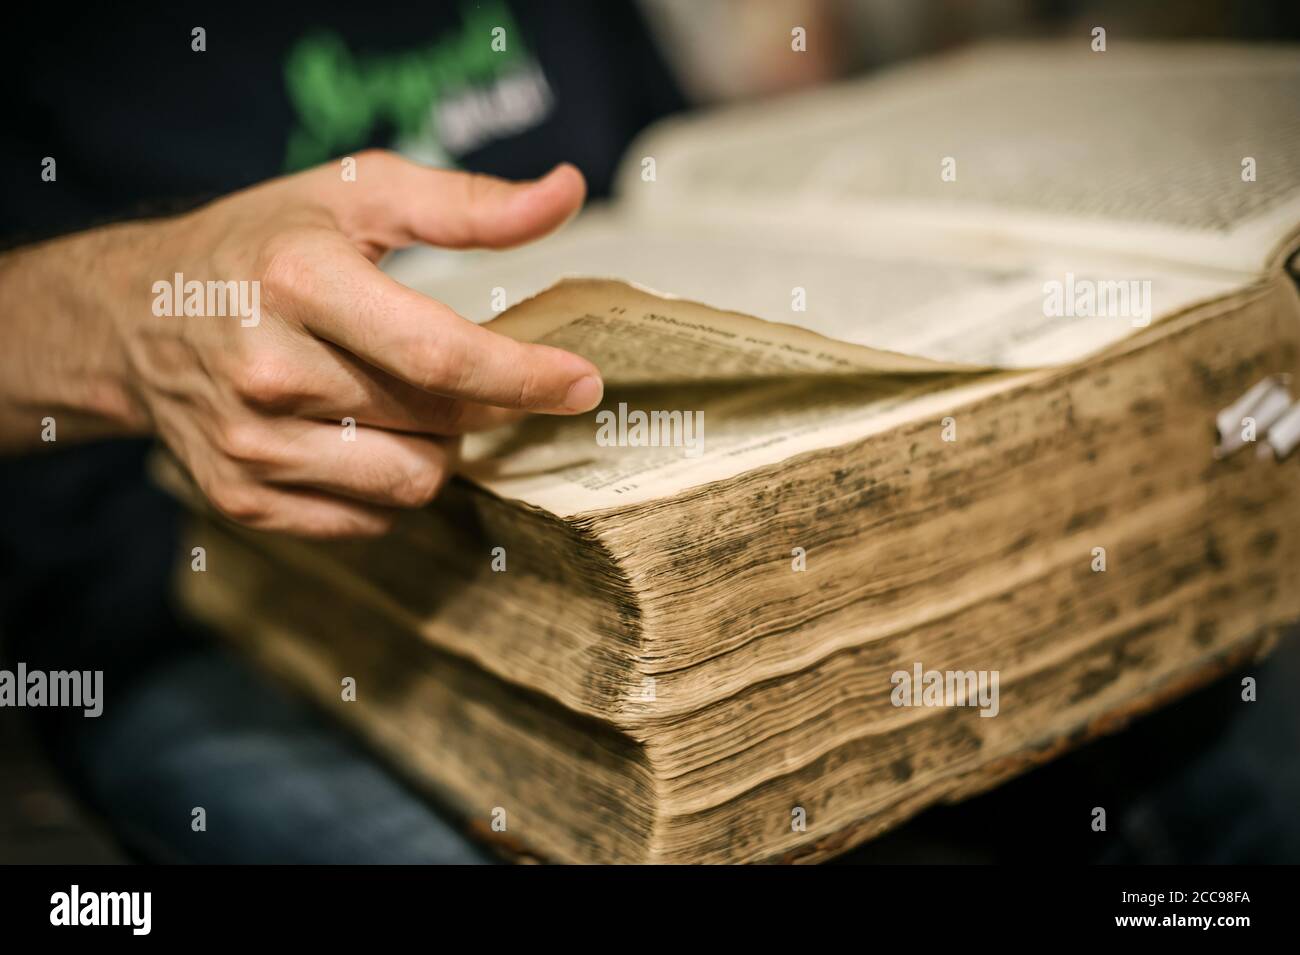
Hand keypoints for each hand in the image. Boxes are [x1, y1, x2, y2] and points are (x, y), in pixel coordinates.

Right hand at [1, 151, 602, 537]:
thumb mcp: (355, 195)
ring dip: (438, 448)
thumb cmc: (263, 245)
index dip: (524, 378)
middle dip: (481, 404)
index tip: (582, 384)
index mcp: (300, 283)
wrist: (132, 317)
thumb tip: (566, 193)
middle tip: (470, 373)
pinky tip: (364, 438)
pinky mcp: (243, 500)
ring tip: (403, 402)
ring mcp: (249, 446)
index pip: (439, 357)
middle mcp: (268, 372)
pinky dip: (389, 486)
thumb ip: (466, 204)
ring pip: (412, 482)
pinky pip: (370, 521)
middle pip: (437, 424)